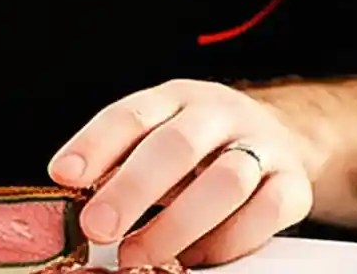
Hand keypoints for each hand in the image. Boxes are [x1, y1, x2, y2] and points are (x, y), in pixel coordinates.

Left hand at [48, 79, 311, 267]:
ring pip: (225, 182)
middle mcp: (220, 114)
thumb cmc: (200, 150)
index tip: (63, 174)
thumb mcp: (158, 139)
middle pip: (177, 145)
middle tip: (98, 226)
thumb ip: (120, 163)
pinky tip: (193, 258)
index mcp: (177, 98)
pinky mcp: (293, 184)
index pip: (132, 113)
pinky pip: (264, 213)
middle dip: (132, 189)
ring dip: (176, 225)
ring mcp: (261, 146)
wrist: (280, 139)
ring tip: (136, 254)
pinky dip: (225, 241)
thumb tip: (76, 197)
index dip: (95, 143)